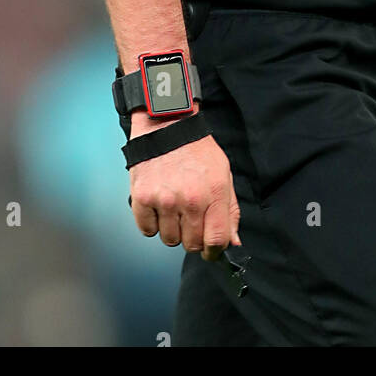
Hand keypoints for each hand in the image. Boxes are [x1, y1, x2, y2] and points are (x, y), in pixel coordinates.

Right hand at [128, 124, 241, 260]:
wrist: (167, 124)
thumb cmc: (197, 149)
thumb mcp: (223, 174)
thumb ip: (229, 210)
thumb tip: (232, 243)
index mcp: (214, 193)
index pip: (217, 241)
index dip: (214, 251)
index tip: (210, 250)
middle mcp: (190, 199)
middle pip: (192, 244)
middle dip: (193, 237)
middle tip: (190, 218)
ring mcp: (165, 200)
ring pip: (169, 239)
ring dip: (172, 229)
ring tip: (173, 206)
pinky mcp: (142, 198)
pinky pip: (147, 230)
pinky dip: (152, 222)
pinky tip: (158, 206)